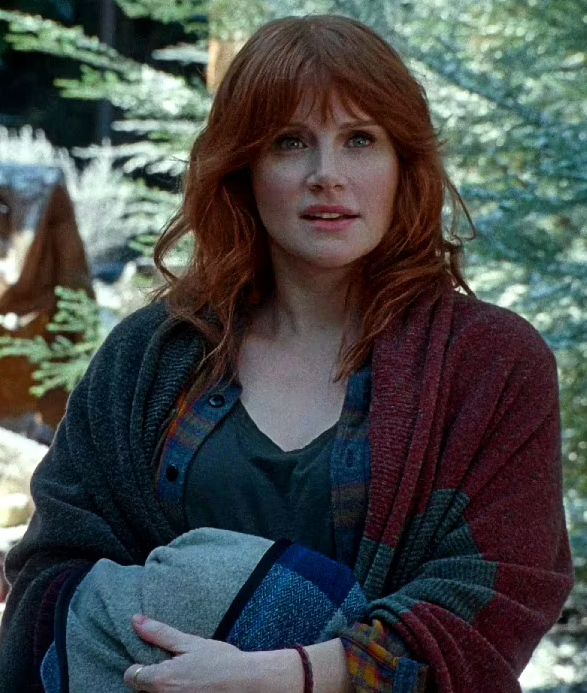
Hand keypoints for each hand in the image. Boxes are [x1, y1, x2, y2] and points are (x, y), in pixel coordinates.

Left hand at [123, 615, 251, 691]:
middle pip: (142, 691)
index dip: (139, 666)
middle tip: (172, 669)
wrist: (246, 683)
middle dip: (151, 680)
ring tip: (183, 679)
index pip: (131, 676)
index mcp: (160, 680)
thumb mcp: (190, 642)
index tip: (153, 661)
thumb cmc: (220, 661)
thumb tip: (136, 620)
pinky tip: (191, 687)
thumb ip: (160, 633)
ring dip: (164, 688)